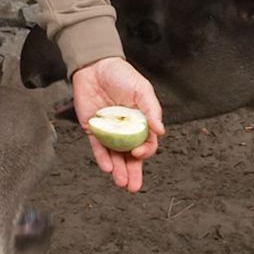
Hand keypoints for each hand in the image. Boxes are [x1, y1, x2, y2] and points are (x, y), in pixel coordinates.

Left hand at [70, 57, 166, 193]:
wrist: (94, 66)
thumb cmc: (121, 74)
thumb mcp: (141, 89)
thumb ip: (151, 110)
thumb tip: (161, 131)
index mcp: (141, 120)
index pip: (146, 142)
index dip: (145, 151)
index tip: (140, 154)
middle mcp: (126, 128)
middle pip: (131, 155)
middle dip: (133, 172)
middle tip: (134, 187)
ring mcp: (109, 130)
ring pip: (115, 155)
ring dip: (119, 170)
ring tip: (122, 183)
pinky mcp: (93, 129)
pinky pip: (98, 148)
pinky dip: (103, 158)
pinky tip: (108, 168)